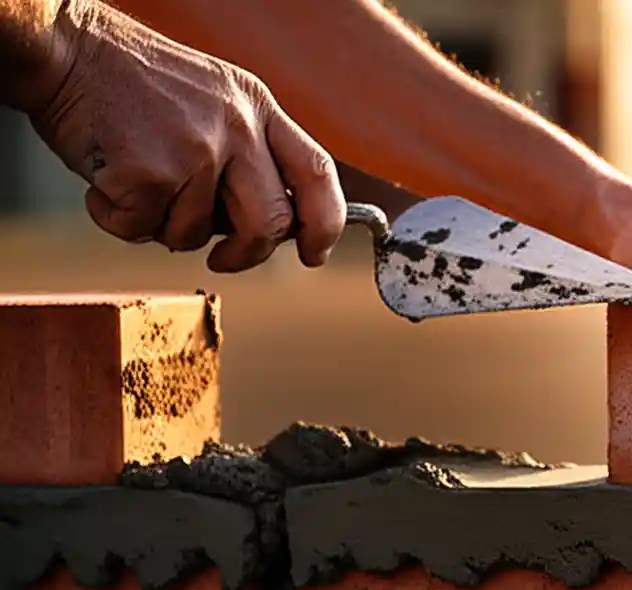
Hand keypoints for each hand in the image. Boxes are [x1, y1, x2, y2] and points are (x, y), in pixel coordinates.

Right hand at [23, 0, 343, 271]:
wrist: (67, 48)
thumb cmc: (135, 82)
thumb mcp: (216, 98)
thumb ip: (249, 150)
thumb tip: (274, 224)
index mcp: (257, 107)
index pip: (315, 173)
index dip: (324, 223)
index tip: (315, 253)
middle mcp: (235, 128)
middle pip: (271, 222)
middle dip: (248, 254)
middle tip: (223, 259)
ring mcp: (195, 151)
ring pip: (196, 235)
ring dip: (163, 226)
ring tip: (139, 181)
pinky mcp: (151, 174)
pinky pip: (142, 229)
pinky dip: (117, 218)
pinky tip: (108, 178)